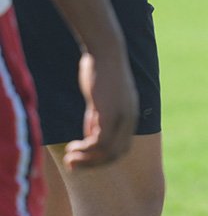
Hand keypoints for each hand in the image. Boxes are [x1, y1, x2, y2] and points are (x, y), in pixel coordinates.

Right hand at [62, 51, 138, 168]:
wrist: (105, 51)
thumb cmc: (98, 71)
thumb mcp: (99, 99)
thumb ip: (96, 118)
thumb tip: (90, 138)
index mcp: (130, 115)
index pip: (122, 147)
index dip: (102, 158)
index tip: (82, 158)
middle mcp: (130, 118)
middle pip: (117, 153)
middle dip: (94, 163)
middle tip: (72, 164)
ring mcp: (123, 116)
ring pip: (108, 151)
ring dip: (87, 159)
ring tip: (69, 159)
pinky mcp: (111, 112)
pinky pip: (101, 141)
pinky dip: (87, 149)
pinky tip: (73, 146)